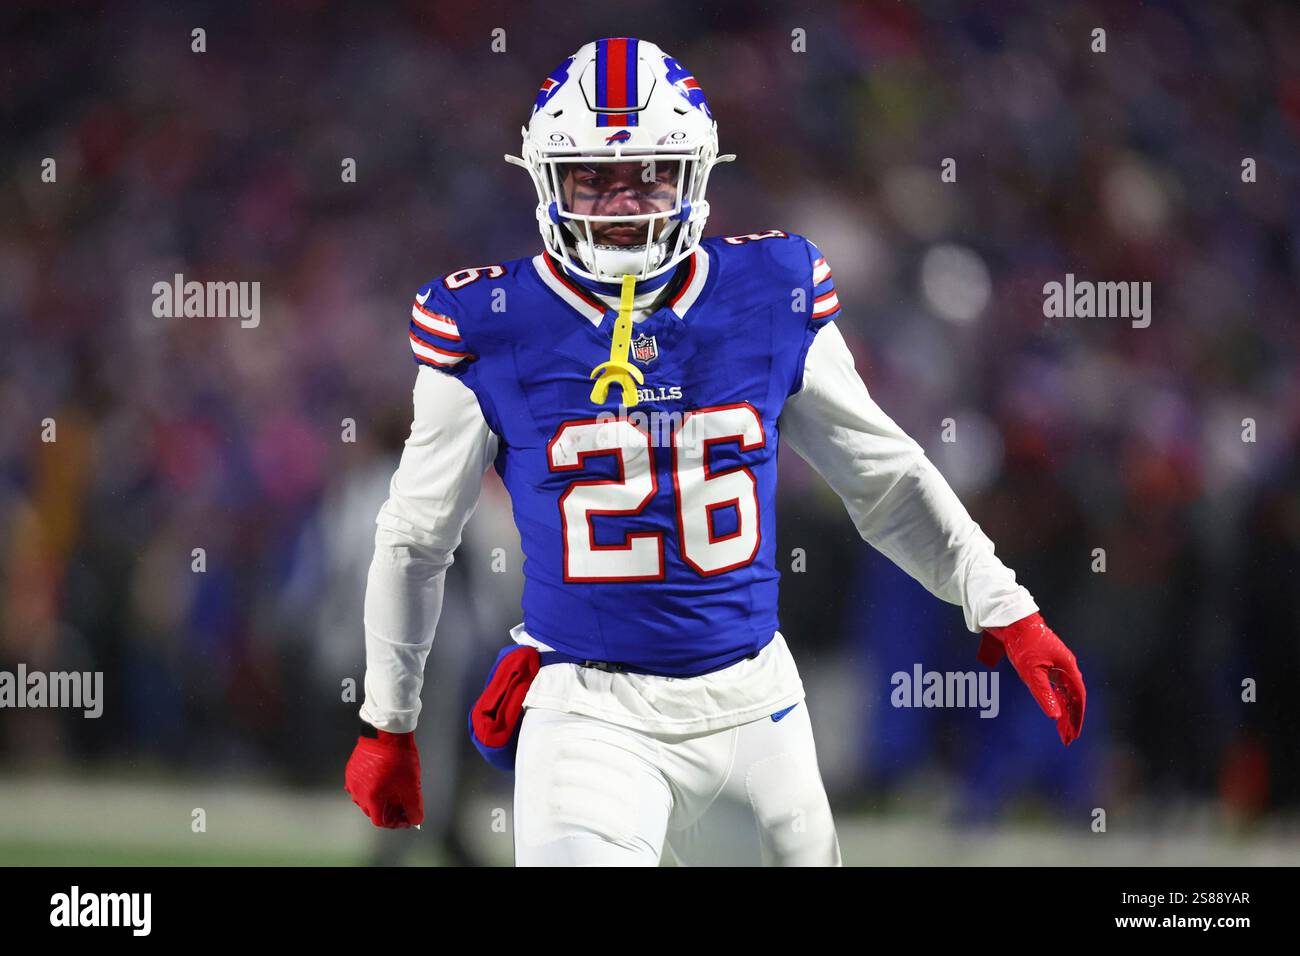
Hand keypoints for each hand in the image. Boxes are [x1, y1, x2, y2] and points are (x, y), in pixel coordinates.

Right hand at [344, 729, 424, 827]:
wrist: (387, 732)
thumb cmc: (399, 758)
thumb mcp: (411, 785)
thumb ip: (413, 806)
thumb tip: (415, 820)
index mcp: (371, 797)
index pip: (380, 821)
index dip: (395, 822)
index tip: (406, 817)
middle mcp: (358, 792)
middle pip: (373, 811)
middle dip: (389, 811)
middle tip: (402, 804)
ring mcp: (352, 780)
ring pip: (365, 799)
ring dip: (379, 799)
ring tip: (393, 791)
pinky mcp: (352, 769)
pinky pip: (360, 786)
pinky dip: (371, 788)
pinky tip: (382, 781)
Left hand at [977, 612, 1085, 745]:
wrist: (1014, 622)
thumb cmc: (1024, 644)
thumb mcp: (1031, 672)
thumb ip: (1044, 694)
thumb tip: (1055, 717)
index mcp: (1068, 668)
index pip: (1078, 699)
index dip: (1077, 718)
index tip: (1074, 735)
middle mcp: (1067, 668)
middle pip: (1074, 698)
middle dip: (1071, 719)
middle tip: (1068, 739)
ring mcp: (1059, 665)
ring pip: (1066, 693)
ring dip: (1064, 711)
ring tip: (1062, 730)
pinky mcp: (1049, 663)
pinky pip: (1058, 686)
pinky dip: (1057, 699)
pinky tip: (1056, 710)